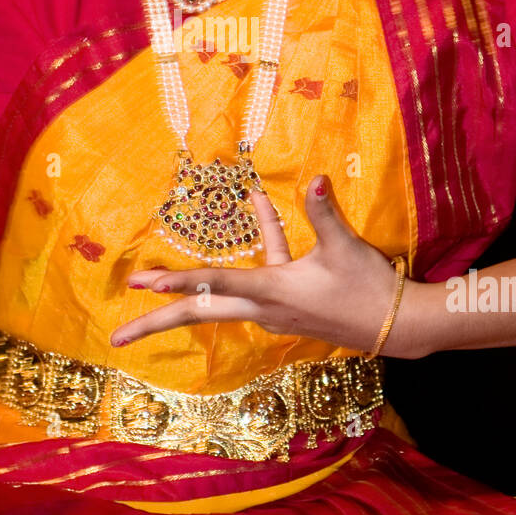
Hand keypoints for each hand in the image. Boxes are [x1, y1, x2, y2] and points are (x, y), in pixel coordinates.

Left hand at [110, 174, 427, 357]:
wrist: (399, 326)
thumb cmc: (370, 287)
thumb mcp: (346, 248)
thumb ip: (324, 213)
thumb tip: (313, 180)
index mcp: (274, 292)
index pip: (218, 284)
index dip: (183, 281)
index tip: (149, 284)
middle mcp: (265, 308)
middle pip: (200, 314)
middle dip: (157, 322)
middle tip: (116, 335)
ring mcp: (273, 312)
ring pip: (220, 299)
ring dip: (188, 286)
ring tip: (149, 277)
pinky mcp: (285, 308)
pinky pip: (255, 279)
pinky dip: (255, 248)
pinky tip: (260, 204)